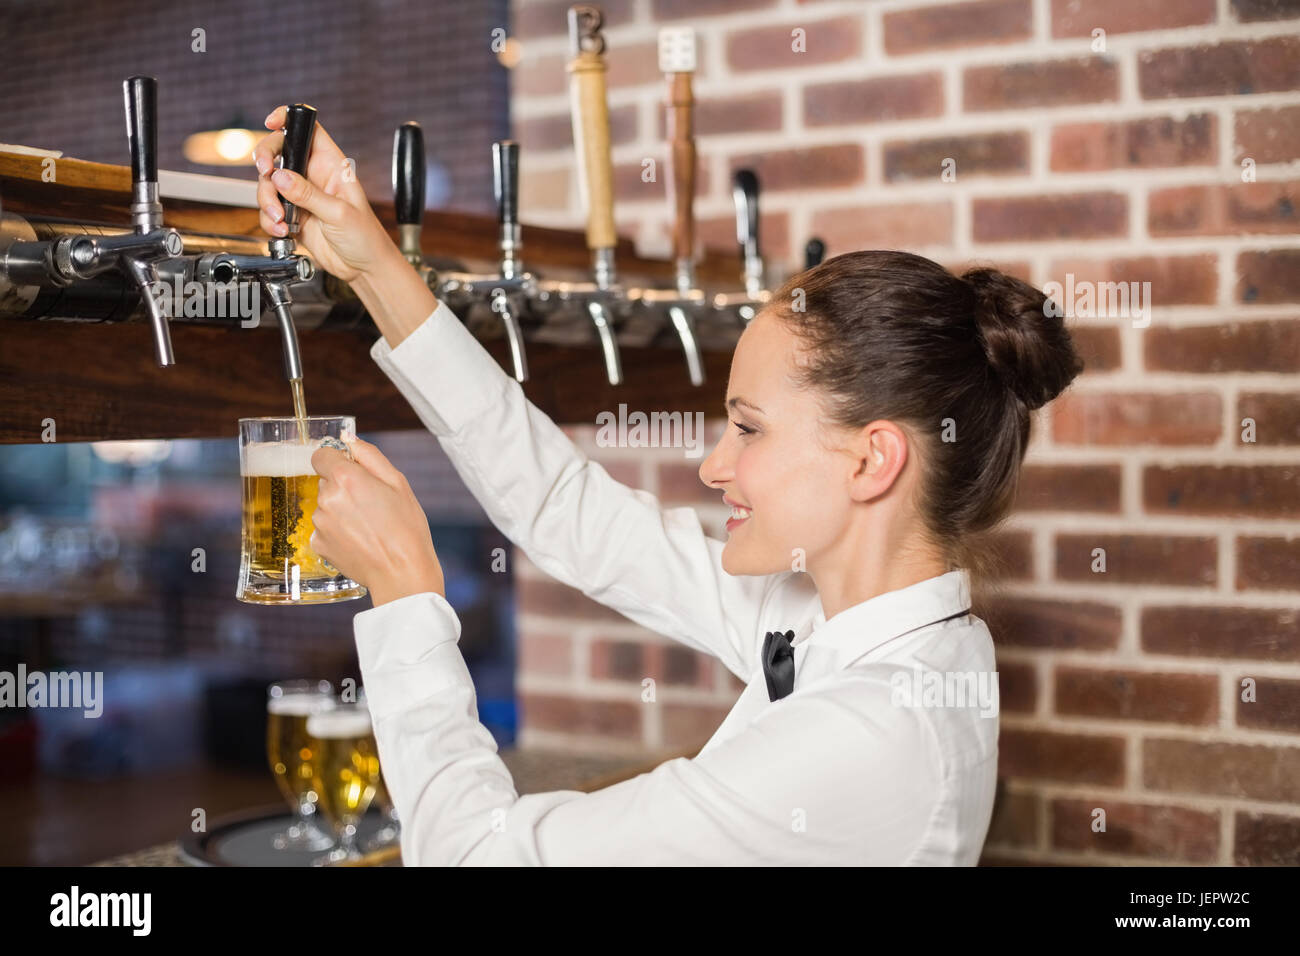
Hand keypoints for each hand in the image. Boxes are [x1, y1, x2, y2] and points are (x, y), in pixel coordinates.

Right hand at [251, 106, 397, 282]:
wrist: (363, 268)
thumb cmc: (366, 238)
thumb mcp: (339, 214)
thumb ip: (309, 195)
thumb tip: (281, 176)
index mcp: (331, 165)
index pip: (308, 129)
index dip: (288, 119)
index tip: (271, 122)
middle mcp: (313, 175)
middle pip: (278, 153)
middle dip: (266, 163)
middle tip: (266, 175)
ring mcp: (300, 195)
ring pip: (268, 184)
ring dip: (267, 201)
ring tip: (282, 220)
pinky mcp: (292, 215)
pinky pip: (269, 210)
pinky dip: (270, 221)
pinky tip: (285, 231)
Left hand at [309, 436, 445, 607]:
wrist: (402, 573)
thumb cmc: (407, 528)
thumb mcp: (398, 483)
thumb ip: (370, 456)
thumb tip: (348, 438)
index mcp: (346, 478)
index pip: (322, 455)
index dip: (337, 460)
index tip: (352, 471)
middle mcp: (327, 498)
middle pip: (326, 481)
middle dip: (344, 488)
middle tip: (372, 505)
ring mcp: (320, 523)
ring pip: (326, 506)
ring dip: (341, 510)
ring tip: (369, 526)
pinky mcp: (318, 544)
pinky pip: (324, 528)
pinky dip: (338, 532)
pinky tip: (360, 540)